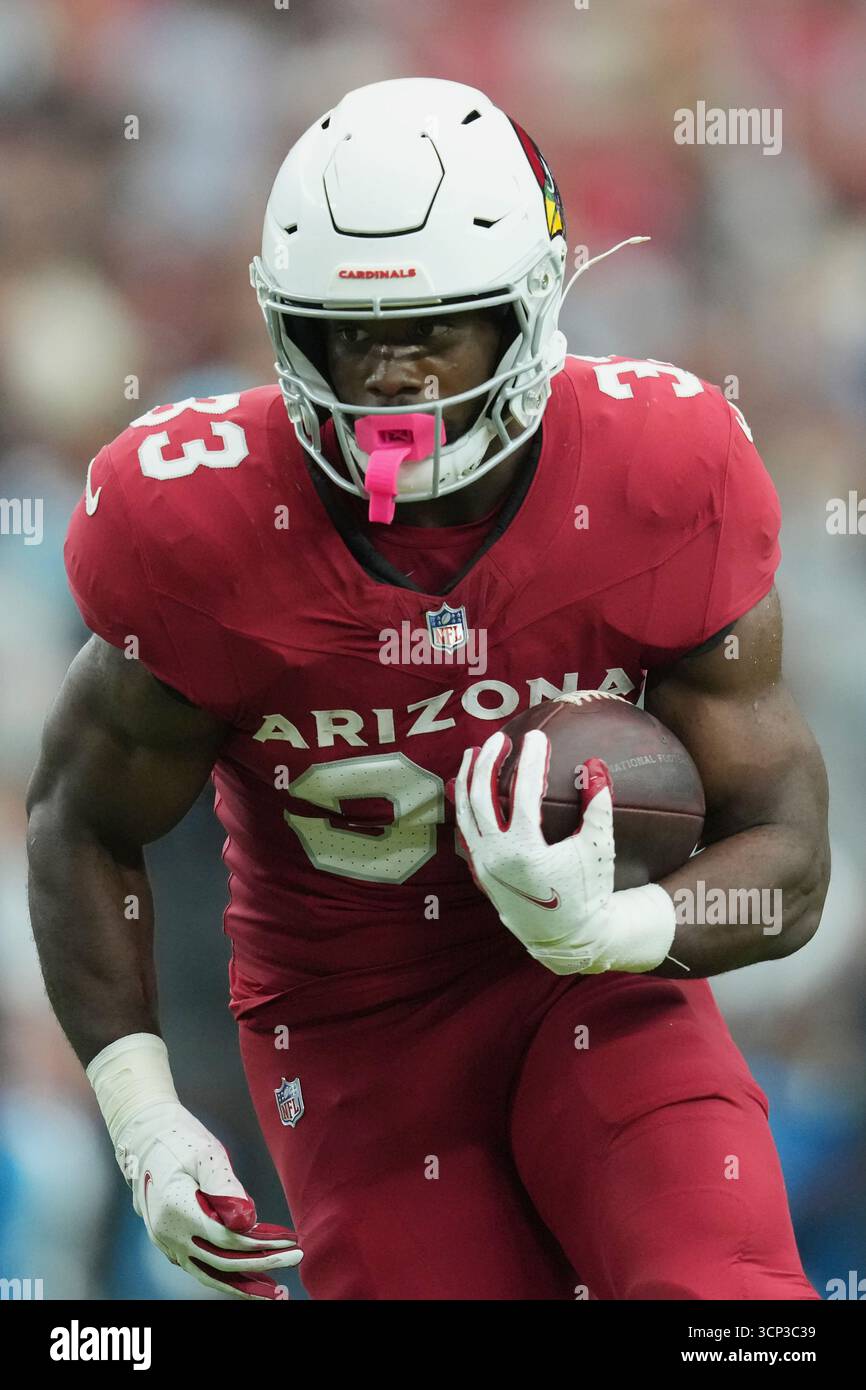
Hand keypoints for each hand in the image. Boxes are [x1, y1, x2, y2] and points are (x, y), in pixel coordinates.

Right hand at [117, 1099, 302, 1299]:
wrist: (146, 1139)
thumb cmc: (180, 1139)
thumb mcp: (206, 1152)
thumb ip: (226, 1186)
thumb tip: (247, 1221)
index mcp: (177, 1209)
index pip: (227, 1239)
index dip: (262, 1244)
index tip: (290, 1242)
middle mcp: (169, 1233)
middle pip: (222, 1262)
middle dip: (262, 1266)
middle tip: (295, 1259)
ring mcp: (167, 1243)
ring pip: (209, 1275)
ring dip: (243, 1286)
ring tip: (275, 1293)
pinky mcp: (171, 1244)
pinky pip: (201, 1267)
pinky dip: (226, 1277)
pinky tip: (249, 1279)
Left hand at [453, 728, 675, 974]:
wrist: (568, 937)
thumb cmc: (588, 892)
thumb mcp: (599, 849)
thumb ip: (598, 806)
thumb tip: (594, 763)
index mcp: (524, 850)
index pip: (522, 791)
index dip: (530, 760)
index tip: (537, 736)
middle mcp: (495, 856)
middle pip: (481, 796)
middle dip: (489, 761)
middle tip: (501, 738)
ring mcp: (482, 864)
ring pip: (464, 813)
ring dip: (467, 779)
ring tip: (474, 752)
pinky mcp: (480, 871)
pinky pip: (465, 831)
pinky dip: (464, 806)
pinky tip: (468, 788)